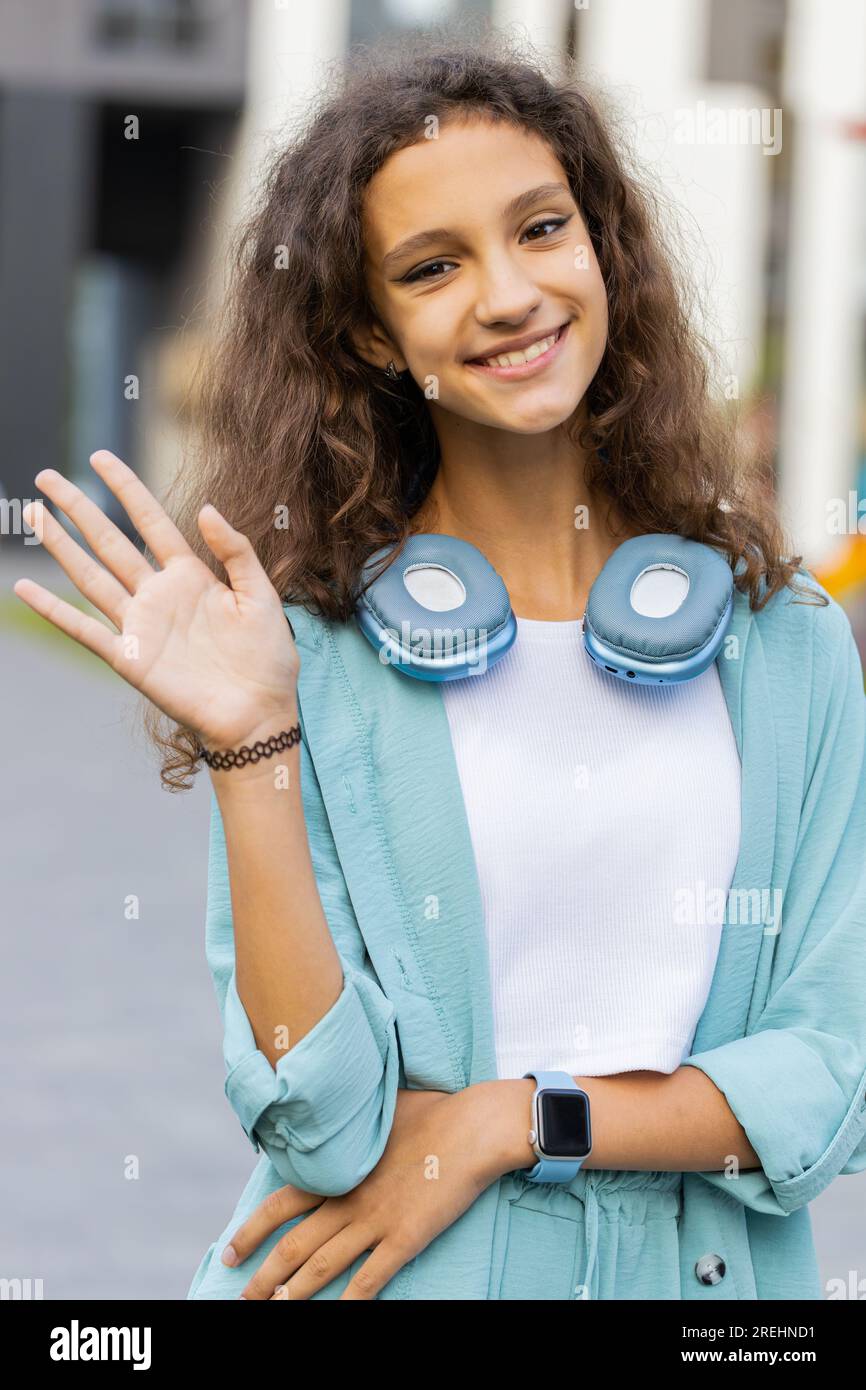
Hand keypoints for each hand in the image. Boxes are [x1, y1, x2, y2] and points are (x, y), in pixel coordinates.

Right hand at [14, 451, 299, 749]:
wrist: (259, 714)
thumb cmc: (267, 659)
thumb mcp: (261, 596)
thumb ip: (235, 551)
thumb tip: (206, 507)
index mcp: (192, 576)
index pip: (151, 521)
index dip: (126, 488)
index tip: (100, 458)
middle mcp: (159, 595)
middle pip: (110, 541)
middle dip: (79, 508)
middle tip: (47, 477)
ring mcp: (141, 625)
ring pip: (91, 576)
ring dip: (60, 546)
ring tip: (32, 514)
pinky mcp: (131, 658)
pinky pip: (85, 629)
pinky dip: (55, 610)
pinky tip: (27, 588)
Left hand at [226, 1084, 514, 1299]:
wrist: (472, 1127)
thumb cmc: (431, 1110)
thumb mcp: (379, 1107)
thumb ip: (353, 1122)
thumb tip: (336, 1110)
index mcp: (339, 1167)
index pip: (281, 1205)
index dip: (252, 1231)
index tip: (232, 1251)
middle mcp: (349, 1199)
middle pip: (294, 1245)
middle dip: (263, 1276)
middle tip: (242, 1296)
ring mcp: (376, 1221)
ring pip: (322, 1267)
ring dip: (293, 1294)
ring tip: (272, 1311)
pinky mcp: (406, 1238)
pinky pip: (370, 1279)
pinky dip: (350, 1301)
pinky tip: (337, 1314)